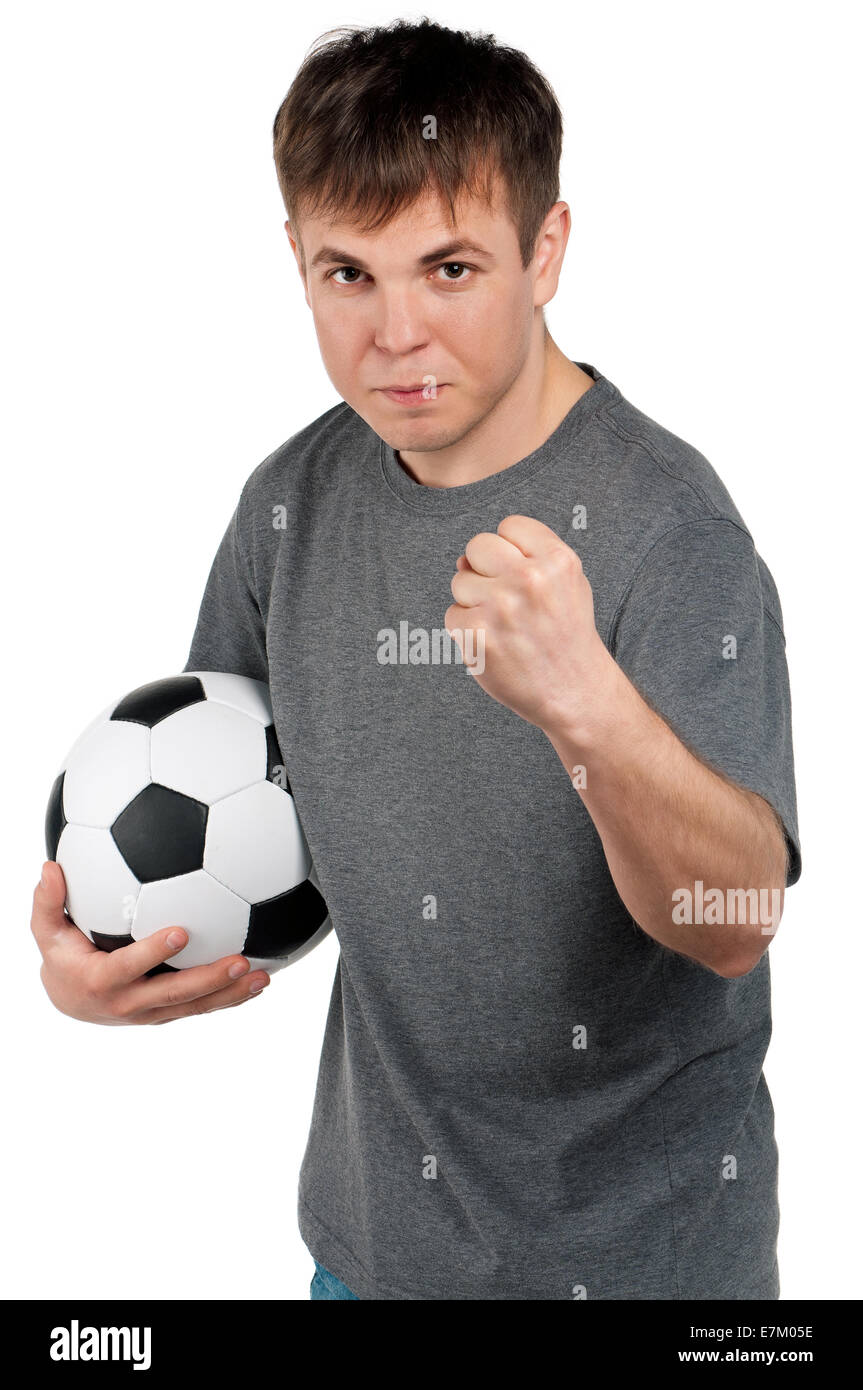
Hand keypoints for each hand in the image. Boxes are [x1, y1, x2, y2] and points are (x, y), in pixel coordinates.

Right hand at [31, 861, 269, 1024]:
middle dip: (209, 980)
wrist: (72, 1001)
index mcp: (100, 981)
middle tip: (241, 961)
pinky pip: (203, 1008)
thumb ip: (47, 902)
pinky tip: (262, 981)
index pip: (128, 968)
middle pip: (174, 994)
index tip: (181, 932)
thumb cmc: (62, 955)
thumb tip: (50, 867)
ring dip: (231, 993)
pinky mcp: (170, 1013)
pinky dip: (232, 997)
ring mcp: (153, 1013)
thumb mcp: (46, 931)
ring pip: (196, 1007)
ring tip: (263, 976)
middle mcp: (130, 1003)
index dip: (153, 953)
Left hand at [444, 514, 615, 731]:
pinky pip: (452, 615)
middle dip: (485, 569)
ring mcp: (501, 606)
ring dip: (474, 602)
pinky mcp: (477, 635)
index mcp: (557, 560)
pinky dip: (466, 630)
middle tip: (507, 601)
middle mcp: (530, 578)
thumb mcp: (567, 583)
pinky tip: (494, 643)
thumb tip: (463, 558)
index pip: (509, 525)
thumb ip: (525, 557)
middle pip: (477, 545)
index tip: (524, 576)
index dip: (512, 551)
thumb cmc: (566, 634)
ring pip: (460, 581)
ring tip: (504, 625)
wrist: (574, 691)